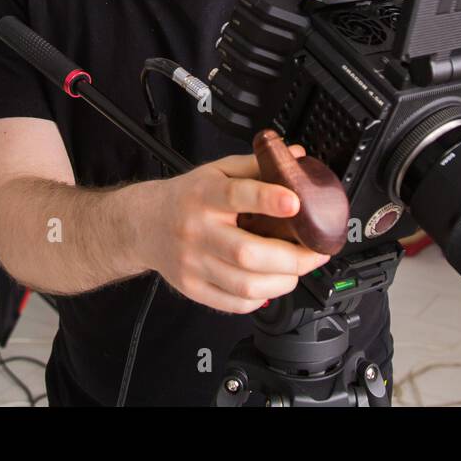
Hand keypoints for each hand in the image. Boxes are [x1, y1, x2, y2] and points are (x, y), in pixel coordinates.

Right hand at [147, 146, 331, 313]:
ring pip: (244, 284)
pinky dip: (260, 298)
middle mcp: (197, 230)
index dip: (268, 200)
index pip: (236, 195)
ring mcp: (193, 263)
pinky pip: (233, 303)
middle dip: (292, 257)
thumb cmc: (188, 197)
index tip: (295, 202)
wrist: (145, 224)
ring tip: (296, 270)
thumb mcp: (219, 171)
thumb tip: (296, 158)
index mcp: (204, 195)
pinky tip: (270, 285)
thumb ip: (257, 165)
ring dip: (282, 281)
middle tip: (314, 252)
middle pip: (247, 253)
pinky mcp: (192, 287)